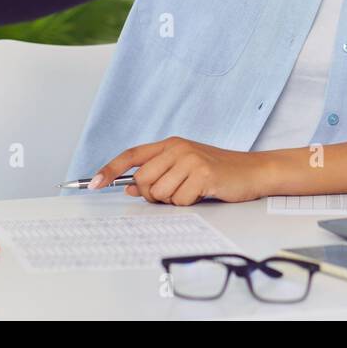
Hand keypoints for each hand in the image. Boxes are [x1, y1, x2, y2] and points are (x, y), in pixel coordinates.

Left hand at [89, 137, 271, 204]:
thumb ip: (158, 175)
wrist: (253, 171)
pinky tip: (203, 193)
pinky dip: (189, 203)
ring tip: (192, 191)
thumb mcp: (186, 168)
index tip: (93, 184)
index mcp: (171, 144)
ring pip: (160, 193)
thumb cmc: (218, 172)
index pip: (132, 155)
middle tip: (174, 194)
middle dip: (154, 195)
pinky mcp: (203, 174)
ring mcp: (191, 159)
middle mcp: (178, 148)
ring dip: (173, 200)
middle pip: (144, 180)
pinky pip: (180, 200)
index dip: (109, 169)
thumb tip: (130, 188)